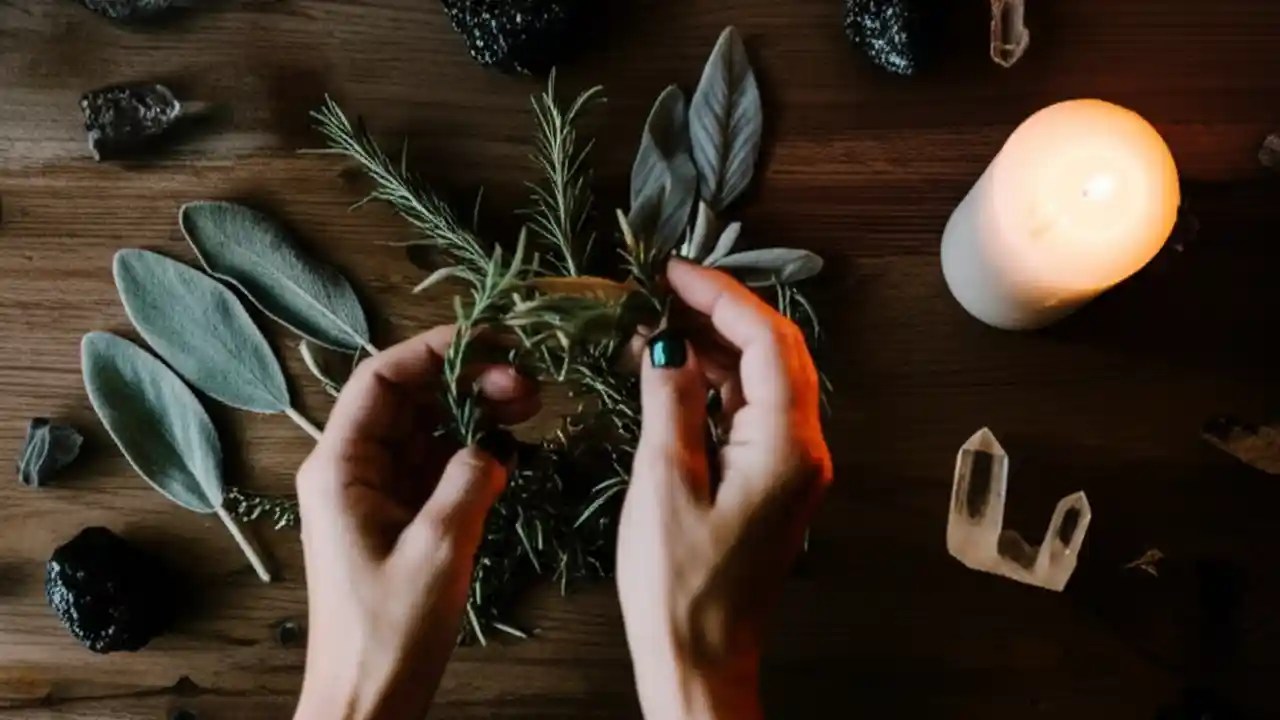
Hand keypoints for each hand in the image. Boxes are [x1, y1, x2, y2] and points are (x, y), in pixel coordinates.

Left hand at [293, 327, 538, 719]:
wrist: (366, 704)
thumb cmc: (387, 635)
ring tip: (531, 408)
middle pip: (410, 398)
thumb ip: (468, 481)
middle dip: (468, 381)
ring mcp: (377, 495)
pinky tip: (513, 451)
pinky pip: (437, 466)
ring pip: (428, 428)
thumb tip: (494, 446)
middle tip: (529, 387)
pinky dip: (475, 452)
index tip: (496, 343)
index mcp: (340, 467)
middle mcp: (353, 470)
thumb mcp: (437, 550)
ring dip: (477, 413)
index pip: (381, 378)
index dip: (437, 350)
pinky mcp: (400, 520)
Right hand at [617, 259, 833, 719]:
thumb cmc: (679, 583)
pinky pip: (752, 414)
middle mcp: (804, 449)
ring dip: (716, 349)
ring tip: (658, 329)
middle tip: (664, 292)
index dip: (722, 296)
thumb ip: (670, 402)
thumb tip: (668, 344)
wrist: (700, 658)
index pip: (767, 341)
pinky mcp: (772, 483)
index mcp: (787, 445)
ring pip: (764, 382)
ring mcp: (792, 467)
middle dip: (723, 313)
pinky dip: (716, 387)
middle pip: (776, 354)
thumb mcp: (665, 482)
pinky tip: (673, 376)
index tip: (673, 273)